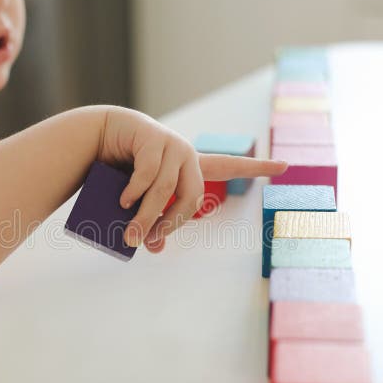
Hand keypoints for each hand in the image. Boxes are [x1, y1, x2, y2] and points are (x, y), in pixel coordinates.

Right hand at [98, 108, 287, 252]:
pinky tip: (123, 201)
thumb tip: (154, 247)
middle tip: (147, 241)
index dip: (257, 167)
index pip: (229, 166)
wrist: (97, 136)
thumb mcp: (139, 199)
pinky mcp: (152, 136)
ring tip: (129, 234)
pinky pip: (147, 174)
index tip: (285, 166)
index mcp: (190, 167)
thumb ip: (150, 220)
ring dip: (145, 217)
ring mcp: (171, 143)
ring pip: (165, 190)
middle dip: (169, 224)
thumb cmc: (121, 169)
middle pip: (193, 197)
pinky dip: (133, 193)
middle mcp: (186, 154)